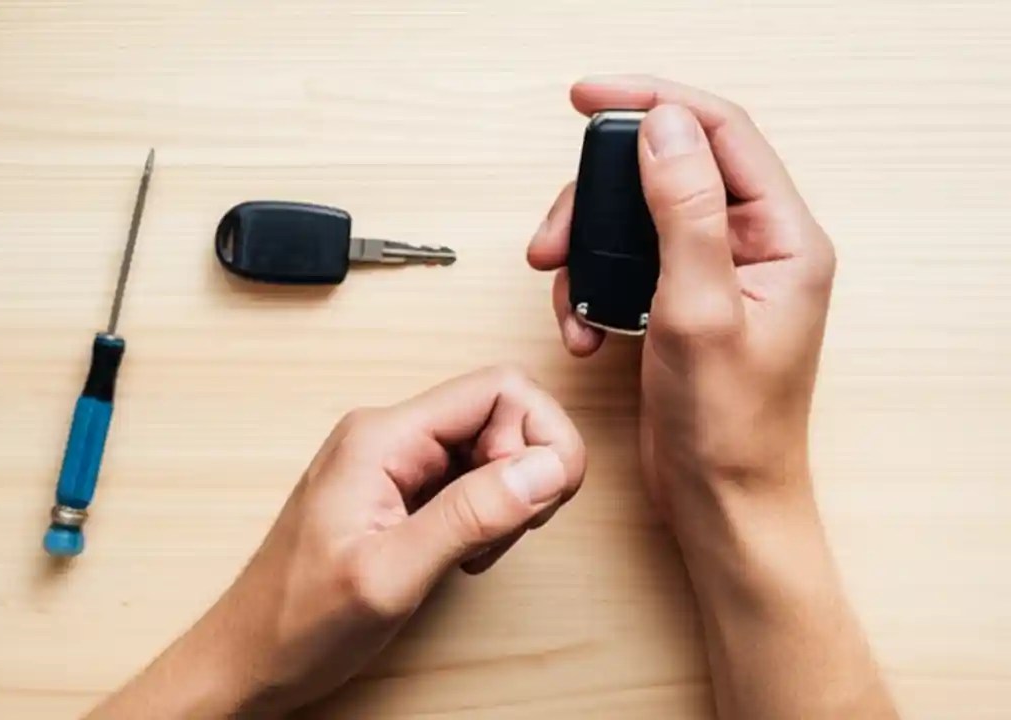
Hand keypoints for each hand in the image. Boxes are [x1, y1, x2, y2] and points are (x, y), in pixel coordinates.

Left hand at [89, 367, 585, 718]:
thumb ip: (472, 515)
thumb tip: (546, 465)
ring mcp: (392, 463)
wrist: (249, 658)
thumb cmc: (298, 621)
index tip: (540, 497)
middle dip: (526, 474)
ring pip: (489, 450)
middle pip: (500, 415)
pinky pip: (467, 481)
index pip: (498, 388)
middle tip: (503, 535)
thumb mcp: (393, 573)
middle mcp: (388, 436)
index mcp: (381, 437)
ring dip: (505, 501)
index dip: (539, 436)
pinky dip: (484, 518)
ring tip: (472, 554)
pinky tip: (460, 557)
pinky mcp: (398, 492)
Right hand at [527, 76, 834, 519]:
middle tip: (553, 232)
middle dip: (598, 196)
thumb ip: (685, 211)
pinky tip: (581, 330)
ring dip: (587, 248)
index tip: (588, 96)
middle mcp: (753, 246)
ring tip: (562, 289)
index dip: (654, 101)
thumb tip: (666, 126)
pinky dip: (591, 289)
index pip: (719, 132)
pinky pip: (626, 266)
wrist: (719, 503)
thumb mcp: (702, 310)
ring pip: (636, 220)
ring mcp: (715, 276)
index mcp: (783, 237)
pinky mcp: (681, 304)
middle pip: (666, 171)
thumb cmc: (729, 426)